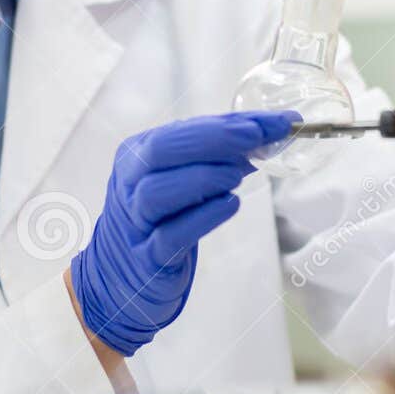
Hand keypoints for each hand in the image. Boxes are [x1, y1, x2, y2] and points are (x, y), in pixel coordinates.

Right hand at [70, 111, 295, 355]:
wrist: (119, 272)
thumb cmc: (160, 216)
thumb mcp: (177, 176)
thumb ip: (213, 155)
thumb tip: (266, 133)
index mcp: (136, 154)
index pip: (180, 129)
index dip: (227, 123)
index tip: (274, 121)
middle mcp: (129, 184)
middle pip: (161, 150)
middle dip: (213, 139)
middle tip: (255, 137)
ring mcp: (135, 222)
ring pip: (158, 192)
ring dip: (204, 177)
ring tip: (240, 174)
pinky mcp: (148, 258)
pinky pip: (170, 235)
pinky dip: (203, 217)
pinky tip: (230, 204)